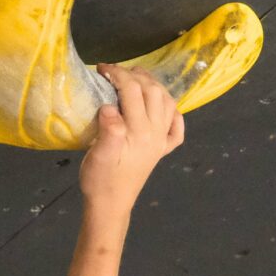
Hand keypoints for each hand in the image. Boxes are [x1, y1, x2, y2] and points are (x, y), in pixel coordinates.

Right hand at [79, 64, 183, 224]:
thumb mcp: (99, 155)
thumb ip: (108, 129)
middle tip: (115, 72)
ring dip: (153, 86)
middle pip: (152, 91)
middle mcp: (156, 133)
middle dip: (134, 75)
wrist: (110, 206)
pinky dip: (173, 113)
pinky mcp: (161, 151)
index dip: (117, 74)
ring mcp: (161, 142)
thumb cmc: (100, 181)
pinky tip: (163, 108)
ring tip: (136, 79)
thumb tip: (109, 106)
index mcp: (139, 131)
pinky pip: (176, 128)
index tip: (101, 68)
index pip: (132, 91)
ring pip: (167, 103)